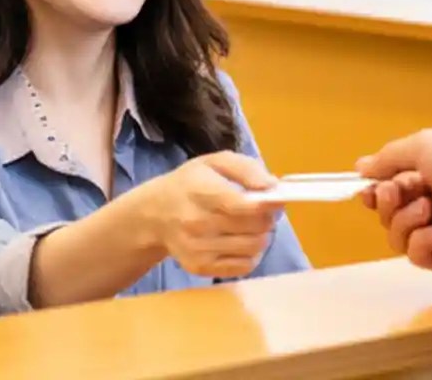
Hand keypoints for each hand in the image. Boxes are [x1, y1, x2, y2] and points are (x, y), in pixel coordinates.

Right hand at [137, 151, 282, 277]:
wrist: (154, 214)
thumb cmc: (190, 184)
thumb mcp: (214, 162)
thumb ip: (247, 169)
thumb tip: (272, 186)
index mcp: (201, 192)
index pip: (244, 206)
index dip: (269, 203)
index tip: (277, 198)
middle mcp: (197, 223)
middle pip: (255, 228)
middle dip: (267, 218)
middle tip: (263, 211)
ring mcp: (198, 249)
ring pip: (254, 247)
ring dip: (261, 235)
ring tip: (251, 225)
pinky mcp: (201, 267)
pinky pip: (244, 266)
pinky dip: (251, 254)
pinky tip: (241, 241)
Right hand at [356, 130, 431, 271]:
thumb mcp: (422, 147)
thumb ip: (388, 159)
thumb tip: (360, 167)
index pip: (391, 192)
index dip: (376, 194)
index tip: (369, 190)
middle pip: (390, 216)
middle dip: (389, 204)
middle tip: (400, 191)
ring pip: (399, 238)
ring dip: (405, 221)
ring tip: (428, 208)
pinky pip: (419, 257)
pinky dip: (425, 242)